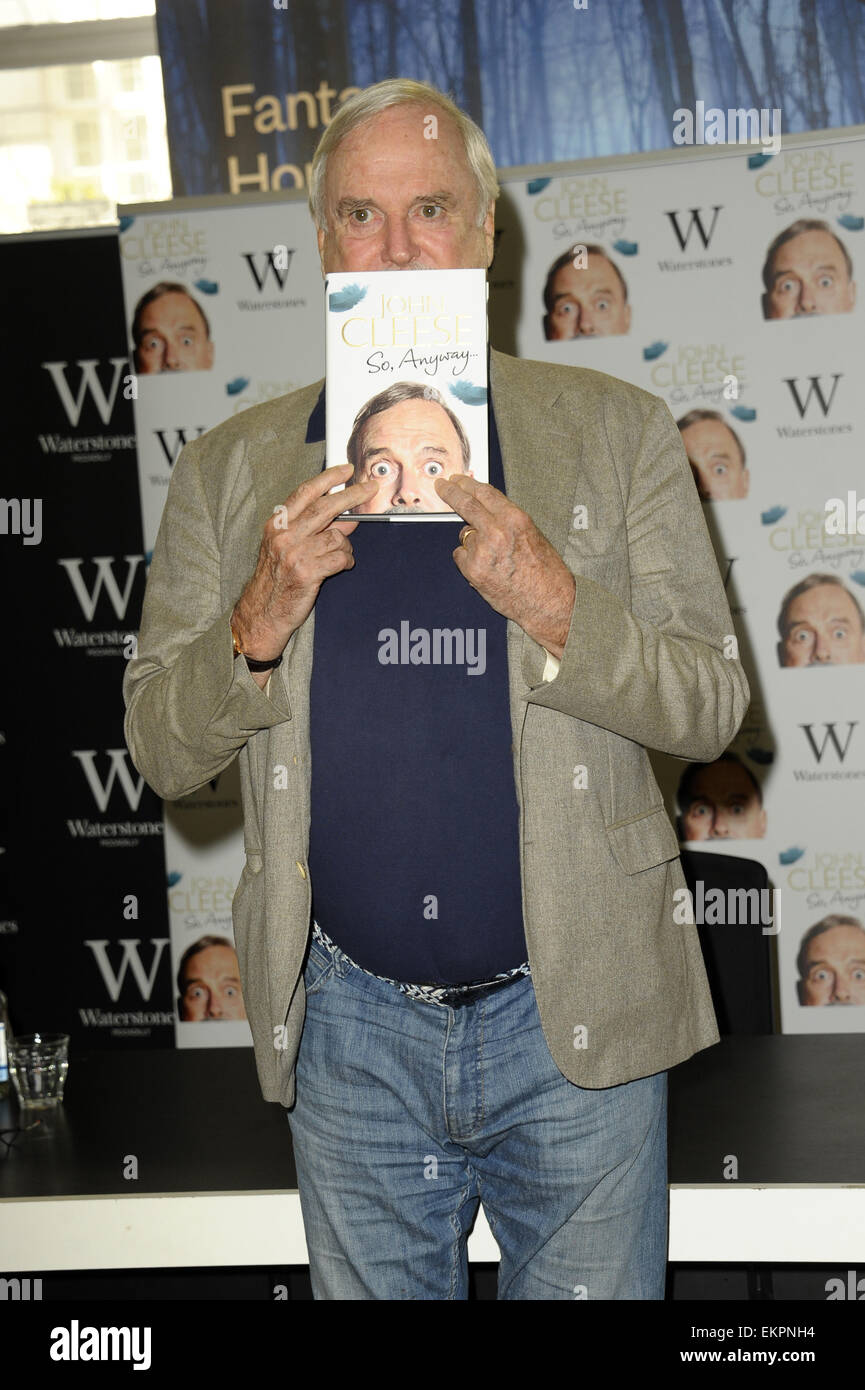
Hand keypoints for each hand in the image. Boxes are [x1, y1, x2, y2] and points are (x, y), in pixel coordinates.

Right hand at [232, 464, 377, 676]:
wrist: (263, 613)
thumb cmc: (276, 579)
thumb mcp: (286, 547)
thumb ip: (312, 529)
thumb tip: (345, 515)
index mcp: (277, 524)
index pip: (305, 492)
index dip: (328, 478)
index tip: (346, 470)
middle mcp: (284, 535)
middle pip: (325, 507)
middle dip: (352, 494)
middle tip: (370, 488)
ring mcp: (295, 553)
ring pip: (337, 536)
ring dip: (345, 547)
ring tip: (339, 557)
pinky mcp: (307, 572)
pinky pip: (340, 558)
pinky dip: (346, 562)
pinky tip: (340, 567)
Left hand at [434, 473, 575, 659]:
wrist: (548, 602)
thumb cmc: (546, 572)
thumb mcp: (532, 535)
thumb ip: (507, 520)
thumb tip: (485, 509)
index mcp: (515, 519)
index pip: (484, 492)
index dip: (467, 483)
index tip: (457, 480)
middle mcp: (497, 532)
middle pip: (465, 504)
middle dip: (450, 492)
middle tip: (442, 487)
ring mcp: (482, 551)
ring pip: (464, 535)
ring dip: (471, 541)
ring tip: (492, 556)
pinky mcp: (473, 570)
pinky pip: (461, 556)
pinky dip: (468, 560)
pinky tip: (487, 568)